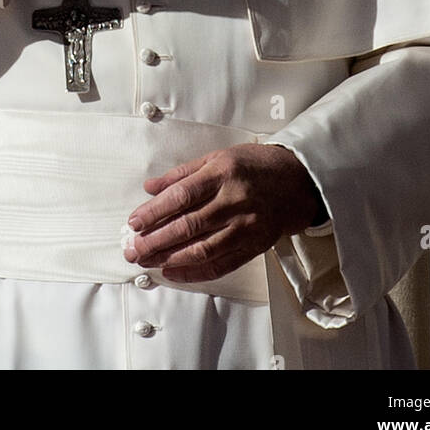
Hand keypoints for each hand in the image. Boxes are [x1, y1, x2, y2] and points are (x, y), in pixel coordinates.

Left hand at [123, 144, 324, 283]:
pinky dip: (196, 272)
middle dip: (156, 240)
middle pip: (189, 225)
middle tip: (133, 249)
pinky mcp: (254, 245)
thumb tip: (150, 187)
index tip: (134, 222)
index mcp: (222, 173)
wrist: (296, 180)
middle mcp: (234, 201)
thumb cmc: (252, 165)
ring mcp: (245, 226)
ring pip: (203, 249)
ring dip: (171, 259)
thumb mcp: (216, 157)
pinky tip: (175, 271)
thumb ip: (181, 174)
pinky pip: (222, 264)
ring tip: (148, 262)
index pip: (181, 196)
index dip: (155, 212)